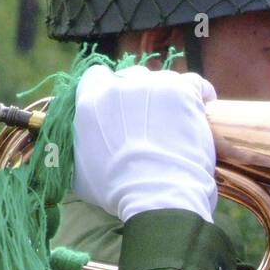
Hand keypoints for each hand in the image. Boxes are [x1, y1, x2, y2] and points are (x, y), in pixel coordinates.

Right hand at [72, 65, 217, 222]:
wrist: (158, 193)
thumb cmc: (115, 189)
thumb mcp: (78, 171)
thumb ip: (74, 148)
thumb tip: (67, 148)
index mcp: (91, 100)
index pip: (96, 76)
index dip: (107, 90)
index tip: (117, 107)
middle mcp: (122, 85)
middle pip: (131, 77)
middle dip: (138, 95)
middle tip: (147, 120)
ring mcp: (155, 86)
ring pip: (162, 79)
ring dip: (167, 95)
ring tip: (175, 119)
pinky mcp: (185, 92)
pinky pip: (195, 82)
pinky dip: (199, 93)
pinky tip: (202, 105)